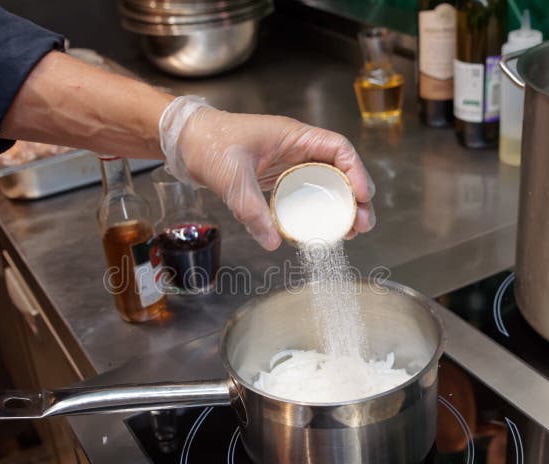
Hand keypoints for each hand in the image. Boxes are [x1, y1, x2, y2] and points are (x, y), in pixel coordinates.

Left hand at [160, 96, 374, 249]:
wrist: (186, 141)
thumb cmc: (209, 143)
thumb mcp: (232, 177)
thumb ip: (251, 209)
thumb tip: (272, 242)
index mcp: (294, 136)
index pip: (338, 149)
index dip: (356, 172)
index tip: (362, 197)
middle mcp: (297, 148)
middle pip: (338, 171)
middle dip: (355, 198)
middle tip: (362, 225)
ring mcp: (288, 163)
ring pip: (325, 184)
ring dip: (339, 207)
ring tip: (349, 232)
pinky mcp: (278, 178)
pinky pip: (305, 193)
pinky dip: (316, 210)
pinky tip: (319, 229)